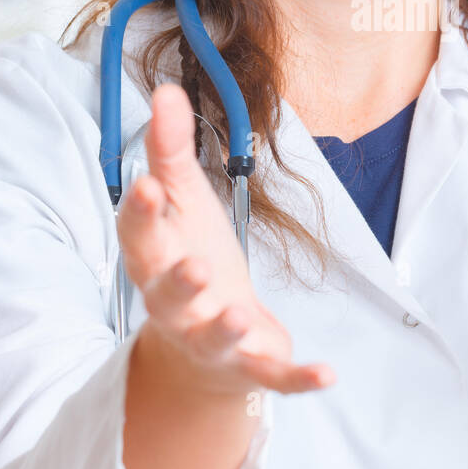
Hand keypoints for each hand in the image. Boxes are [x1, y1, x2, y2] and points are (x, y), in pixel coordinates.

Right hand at [117, 82, 334, 397]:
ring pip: (213, 339)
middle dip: (179, 283)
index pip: (140, 236)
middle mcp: (175, 305)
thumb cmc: (190, 258)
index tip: (148, 185)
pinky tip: (327, 374)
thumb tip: (166, 89)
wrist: (203, 346)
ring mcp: (211, 340)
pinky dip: (298, 379)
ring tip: (240, 317)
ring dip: (224, 330)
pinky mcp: (249, 367)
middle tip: (197, 267)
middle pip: (167, 295)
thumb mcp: (184, 201)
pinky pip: (272, 376)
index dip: (142, 213)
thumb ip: (171, 149)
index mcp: (156, 258)